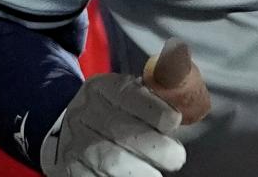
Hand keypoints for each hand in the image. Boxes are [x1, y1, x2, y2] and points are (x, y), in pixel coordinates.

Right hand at [41, 44, 209, 176]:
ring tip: (155, 173)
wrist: (68, 129)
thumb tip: (189, 93)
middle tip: (175, 157)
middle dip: (155, 147)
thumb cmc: (112, 112)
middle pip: (121, 132)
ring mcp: (75, 141)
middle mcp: (86, 113)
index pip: (128, 94)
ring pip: (109, 160)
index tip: (174, 121)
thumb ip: (157, 94)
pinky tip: (136, 175)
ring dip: (139, 170)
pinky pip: (95, 176)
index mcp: (103, 88)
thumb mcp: (129, 93)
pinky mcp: (70, 167)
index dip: (154, 109)